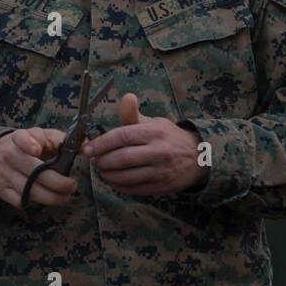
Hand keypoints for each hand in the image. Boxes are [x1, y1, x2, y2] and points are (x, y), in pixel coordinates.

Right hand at [0, 128, 75, 209]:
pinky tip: (48, 201)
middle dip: (57, 182)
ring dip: (50, 197)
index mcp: (19, 138)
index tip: (36, 150)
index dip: (28, 144)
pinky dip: (36, 204)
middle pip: (33, 172)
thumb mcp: (42, 135)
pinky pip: (20, 202)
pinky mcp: (2, 190)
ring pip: (28, 190)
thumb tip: (86, 145)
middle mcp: (9, 155)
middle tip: (72, 185)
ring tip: (65, 197)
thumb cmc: (29, 143)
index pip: (21, 138)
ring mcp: (4, 174)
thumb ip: (61, 139)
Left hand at [82, 93, 207, 195]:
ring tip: (102, 170)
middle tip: (94, 160)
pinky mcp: (160, 186)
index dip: (101, 143)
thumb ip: (134, 114)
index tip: (87, 148)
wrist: (198, 158)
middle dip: (102, 161)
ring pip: (125, 176)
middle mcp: (158, 152)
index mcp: (155, 132)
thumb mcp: (155, 122)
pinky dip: (118, 185)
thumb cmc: (170, 138)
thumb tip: (126, 97)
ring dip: (107, 175)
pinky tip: (114, 179)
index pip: (122, 137)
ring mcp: (160, 171)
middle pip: (121, 158)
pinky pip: (133, 188)